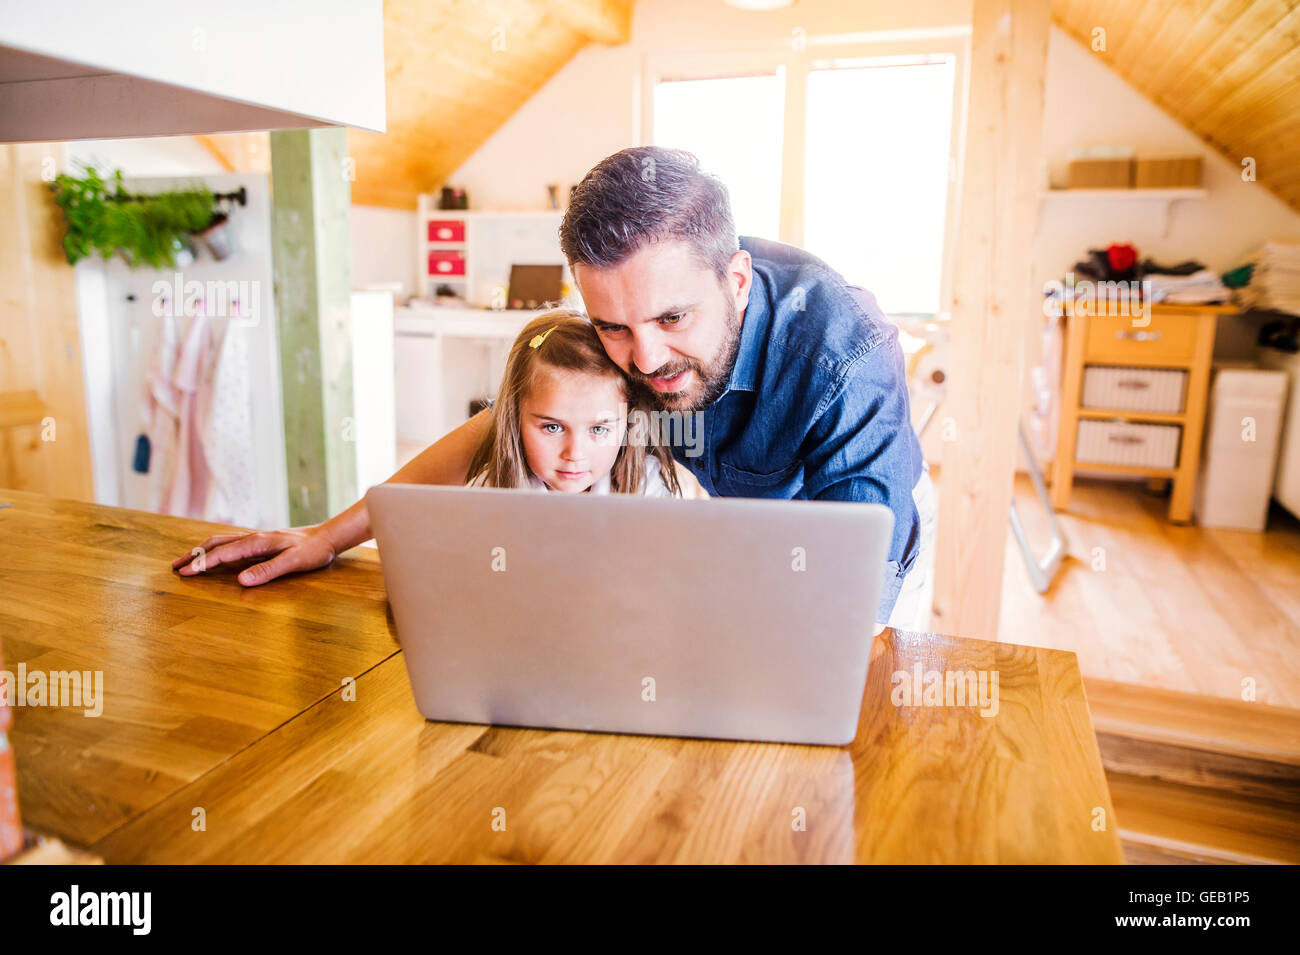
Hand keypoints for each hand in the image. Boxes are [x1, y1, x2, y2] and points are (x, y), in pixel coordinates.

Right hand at [171, 525, 337, 585]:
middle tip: (174, 567)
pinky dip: (215, 548)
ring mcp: (255, 538)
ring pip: (221, 542)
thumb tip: (241, 581)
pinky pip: (230, 543)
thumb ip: (269, 571)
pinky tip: (213, 555)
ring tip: (186, 560)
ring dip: (201, 550)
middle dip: (194, 555)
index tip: (184, 573)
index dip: (202, 563)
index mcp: (258, 542)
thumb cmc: (313, 551)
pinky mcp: (260, 542)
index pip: (223, 553)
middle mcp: (253, 537)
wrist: (327, 537)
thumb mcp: (294, 563)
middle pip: (216, 544)